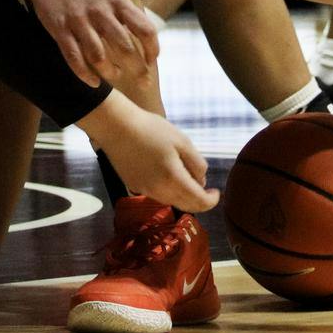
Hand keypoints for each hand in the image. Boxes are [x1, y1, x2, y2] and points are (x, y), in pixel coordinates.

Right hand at [21, 0, 160, 86]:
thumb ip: (125, 10)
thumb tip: (144, 32)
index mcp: (116, 1)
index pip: (144, 28)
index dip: (152, 48)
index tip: (152, 60)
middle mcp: (100, 11)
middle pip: (124, 47)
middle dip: (137, 69)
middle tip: (144, 83)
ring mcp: (79, 21)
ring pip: (99, 56)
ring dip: (110, 71)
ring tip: (115, 75)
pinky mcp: (60, 29)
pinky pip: (74, 58)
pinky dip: (85, 74)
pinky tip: (93, 82)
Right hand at [76, 93, 218, 212]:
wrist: (116, 127)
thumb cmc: (151, 129)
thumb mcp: (182, 141)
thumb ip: (196, 163)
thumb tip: (201, 181)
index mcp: (174, 179)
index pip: (199, 202)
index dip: (211, 200)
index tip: (216, 192)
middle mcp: (159, 191)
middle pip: (186, 206)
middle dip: (199, 200)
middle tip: (206, 188)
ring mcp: (144, 190)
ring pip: (172, 201)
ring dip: (184, 195)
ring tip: (186, 175)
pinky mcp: (134, 186)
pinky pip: (158, 195)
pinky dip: (169, 191)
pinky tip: (167, 174)